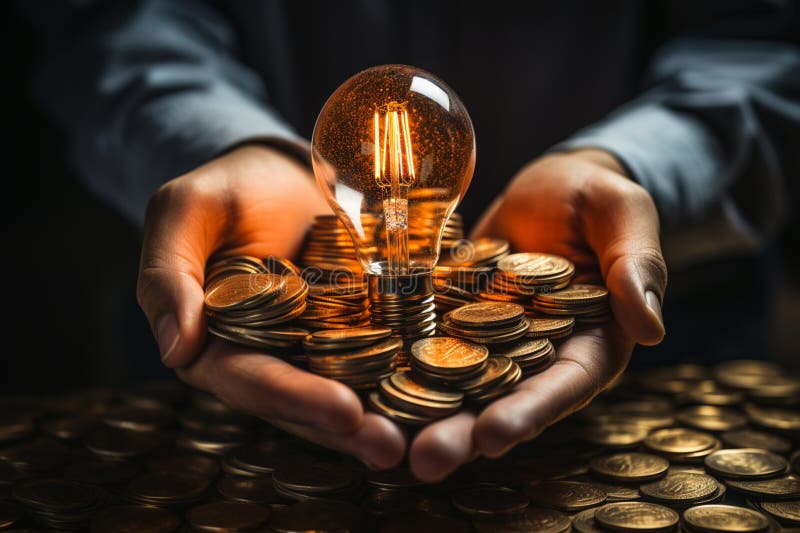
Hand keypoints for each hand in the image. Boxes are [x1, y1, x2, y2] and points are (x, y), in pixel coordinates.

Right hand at [137, 145, 405, 467]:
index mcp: (218, 346)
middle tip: (394, 445)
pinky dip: (415, 372)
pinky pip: (388, 354)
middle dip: (350, 426)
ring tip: (431, 435)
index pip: (253, 381)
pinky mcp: (362, 328)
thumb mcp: (186, 212)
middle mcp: (272, 358)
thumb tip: (175, 350)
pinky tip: (453, 388)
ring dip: (388, 414)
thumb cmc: (226, 189)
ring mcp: (321, 347)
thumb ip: (168, 274)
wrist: (283, 171)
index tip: (342, 411)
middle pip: (309, 399)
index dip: (294, 399)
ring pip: (352, 388)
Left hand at [408, 149, 667, 480]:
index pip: (562, 385)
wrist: (548, 185)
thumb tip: (651, 327)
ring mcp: (489, 340)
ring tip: (383, 439)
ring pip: (454, 382)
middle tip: (426, 460)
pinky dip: (395, 362)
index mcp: (589, 342)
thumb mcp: (622, 214)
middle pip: (501, 400)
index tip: (494, 436)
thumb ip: (636, 265)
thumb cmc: (596, 197)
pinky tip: (359, 381)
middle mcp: (536, 353)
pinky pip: (423, 342)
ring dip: (422, 412)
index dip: (530, 412)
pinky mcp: (452, 318)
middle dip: (464, 432)